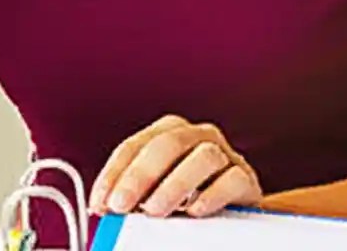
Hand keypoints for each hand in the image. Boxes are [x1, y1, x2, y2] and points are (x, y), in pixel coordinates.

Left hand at [88, 115, 263, 218]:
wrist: (235, 213)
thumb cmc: (187, 199)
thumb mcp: (156, 194)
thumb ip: (134, 197)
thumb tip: (106, 210)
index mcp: (167, 133)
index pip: (134, 146)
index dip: (113, 174)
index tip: (100, 202)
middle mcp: (196, 136)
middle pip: (167, 144)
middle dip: (139, 175)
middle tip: (121, 205)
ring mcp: (224, 154)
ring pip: (204, 156)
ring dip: (174, 184)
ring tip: (155, 211)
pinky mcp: (246, 178)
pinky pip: (232, 179)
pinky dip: (212, 195)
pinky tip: (195, 211)